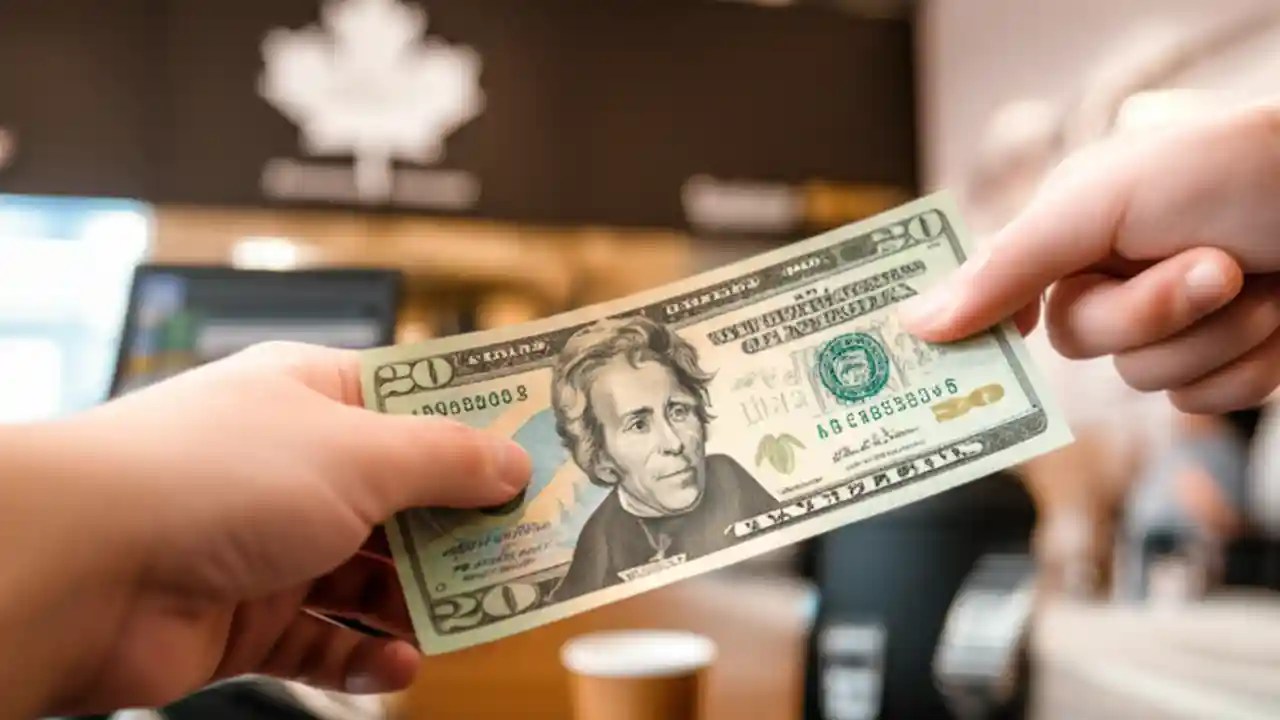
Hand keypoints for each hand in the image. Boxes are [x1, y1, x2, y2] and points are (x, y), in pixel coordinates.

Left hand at [32, 342, 529, 713]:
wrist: (78, 568)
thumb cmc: (209, 476)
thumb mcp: (360, 452)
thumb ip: (447, 460)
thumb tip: (513, 465)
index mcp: (315, 396)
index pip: (417, 403)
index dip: (482, 427)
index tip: (546, 453)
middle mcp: (294, 465)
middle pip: (405, 498)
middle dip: (464, 529)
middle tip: (532, 550)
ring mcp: (268, 544)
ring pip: (372, 576)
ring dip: (422, 600)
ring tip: (478, 617)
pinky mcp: (246, 618)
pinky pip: (326, 641)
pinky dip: (367, 656)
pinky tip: (401, 664)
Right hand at [901, 102, 1279, 412]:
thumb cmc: (1236, 166)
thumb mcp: (1102, 202)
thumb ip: (1008, 265)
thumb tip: (913, 323)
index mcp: (1074, 230)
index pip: (1002, 297)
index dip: (980, 332)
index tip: (947, 376)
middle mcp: (1116, 278)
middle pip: (1086, 347)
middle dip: (1154, 314)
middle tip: (1212, 265)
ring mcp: (1175, 324)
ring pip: (1149, 382)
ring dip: (1216, 335)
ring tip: (1261, 275)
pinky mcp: (1230, 361)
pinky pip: (1209, 403)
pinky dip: (1253, 363)